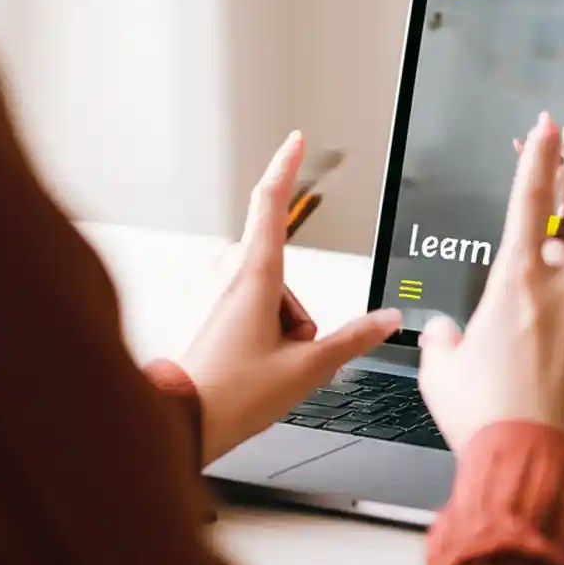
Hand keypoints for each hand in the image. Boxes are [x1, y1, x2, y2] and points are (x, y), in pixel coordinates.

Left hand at [181, 130, 402, 463]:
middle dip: (296, 309)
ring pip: (266, 292)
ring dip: (277, 323)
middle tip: (289, 352)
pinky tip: (246, 367)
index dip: (287, 166)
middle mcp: (227, 273)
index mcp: (253, 274)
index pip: (271, 202)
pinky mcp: (202, 310)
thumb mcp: (306, 368)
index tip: (296, 141)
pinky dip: (257, 331)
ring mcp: (210, 291)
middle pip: (282, 269)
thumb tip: (387, 320)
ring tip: (262, 367)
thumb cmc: (230, 395)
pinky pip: (245, 306)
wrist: (176, 423)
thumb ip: (353, 338)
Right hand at [422, 112, 563, 449]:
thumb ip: (445, 340)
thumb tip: (449, 334)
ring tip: (548, 361)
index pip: (528, 200)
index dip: (537, 158)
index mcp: (514, 280)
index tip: (547, 126)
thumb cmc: (489, 418)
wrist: (541, 463)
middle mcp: (563, 284)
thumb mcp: (441, 373)